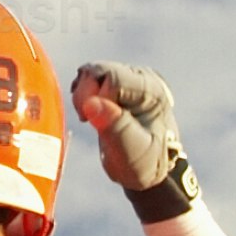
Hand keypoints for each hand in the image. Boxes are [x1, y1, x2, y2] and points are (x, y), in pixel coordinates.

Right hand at [70, 65, 191, 205]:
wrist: (148, 166)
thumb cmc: (145, 162)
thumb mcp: (133, 152)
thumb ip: (116, 128)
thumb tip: (91, 103)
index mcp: (153, 91)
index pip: (113, 79)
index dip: (94, 97)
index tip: (91, 122)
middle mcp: (143, 78)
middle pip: (100, 70)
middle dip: (85, 93)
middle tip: (87, 120)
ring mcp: (130, 78)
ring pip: (92, 72)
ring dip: (83, 94)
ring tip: (90, 118)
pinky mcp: (117, 82)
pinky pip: (90, 77)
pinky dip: (83, 93)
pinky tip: (89, 113)